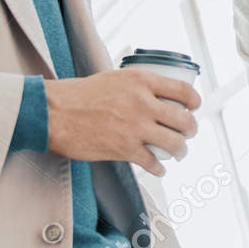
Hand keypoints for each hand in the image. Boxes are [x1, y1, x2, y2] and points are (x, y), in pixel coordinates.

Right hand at [44, 69, 199, 175]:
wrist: (54, 112)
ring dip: (181, 150)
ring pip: (175, 143)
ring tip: (178, 153)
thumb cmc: (79, 94)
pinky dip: (159, 168)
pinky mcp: (124, 149)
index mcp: (141, 82)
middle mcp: (143, 103)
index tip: (194, 108)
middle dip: (191, 130)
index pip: (183, 91)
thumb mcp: (114, 79)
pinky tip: (159, 168)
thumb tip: (153, 95)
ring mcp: (136, 128)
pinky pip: (153, 162)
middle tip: (188, 134)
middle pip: (185, 120)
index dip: (195, 102)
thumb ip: (136, 86)